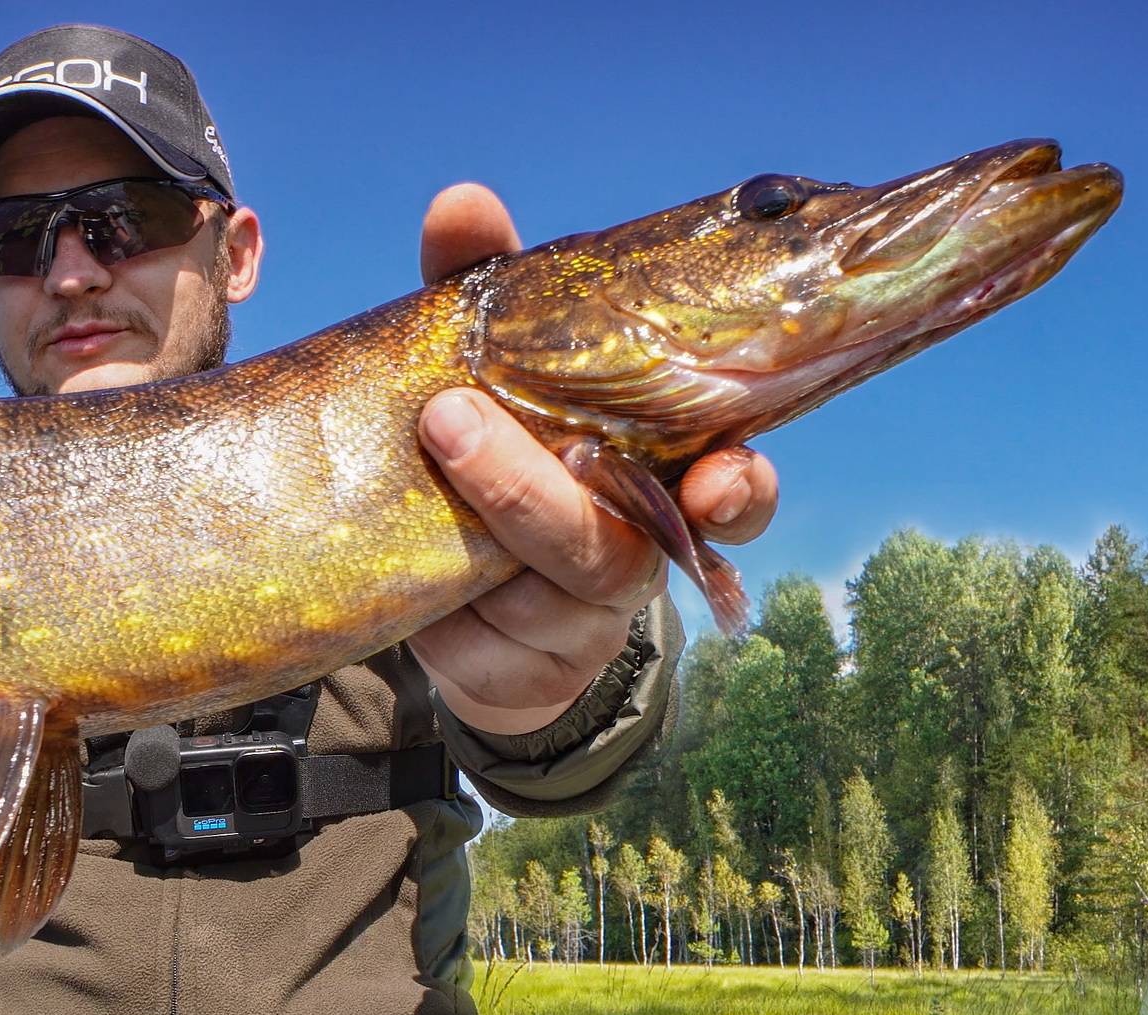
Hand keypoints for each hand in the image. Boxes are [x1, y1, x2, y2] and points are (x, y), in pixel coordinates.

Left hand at [408, 185, 778, 735]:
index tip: (719, 478)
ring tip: (427, 450)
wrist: (458, 599)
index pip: (739, 497)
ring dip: (482, 530)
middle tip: (453, 417)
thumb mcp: (492, 366)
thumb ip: (489, 293)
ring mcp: (575, 628)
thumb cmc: (499, 449)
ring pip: (547, 598)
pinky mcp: (515, 679)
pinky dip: (442, 609)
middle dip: (538, 490)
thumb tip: (463, 203)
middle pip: (618, 549)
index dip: (741, 493)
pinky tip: (407, 564)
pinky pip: (482, 652)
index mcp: (662, 486)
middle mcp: (635, 560)